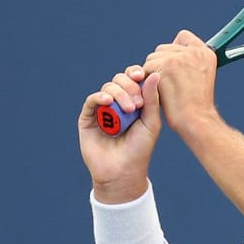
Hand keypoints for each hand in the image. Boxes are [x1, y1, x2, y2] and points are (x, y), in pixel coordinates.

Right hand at [79, 63, 160, 202]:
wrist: (123, 171)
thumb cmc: (140, 149)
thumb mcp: (151, 122)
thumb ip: (152, 99)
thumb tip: (155, 73)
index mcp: (135, 102)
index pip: (133, 79)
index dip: (135, 73)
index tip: (140, 75)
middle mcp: (118, 103)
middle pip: (120, 80)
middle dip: (129, 87)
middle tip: (138, 104)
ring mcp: (103, 109)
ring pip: (107, 88)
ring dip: (119, 94)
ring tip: (129, 110)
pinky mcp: (88, 118)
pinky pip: (91, 100)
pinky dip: (100, 97)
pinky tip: (108, 102)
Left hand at [142, 29, 219, 133]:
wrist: (196, 118)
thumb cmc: (196, 104)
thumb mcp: (202, 76)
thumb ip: (190, 61)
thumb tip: (171, 54)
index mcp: (205, 53)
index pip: (183, 37)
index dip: (175, 49)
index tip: (175, 64)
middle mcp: (194, 51)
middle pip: (163, 48)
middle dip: (161, 63)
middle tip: (171, 82)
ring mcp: (179, 58)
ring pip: (152, 58)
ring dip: (153, 72)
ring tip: (167, 88)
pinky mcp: (165, 66)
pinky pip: (145, 68)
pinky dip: (148, 80)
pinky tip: (159, 91)